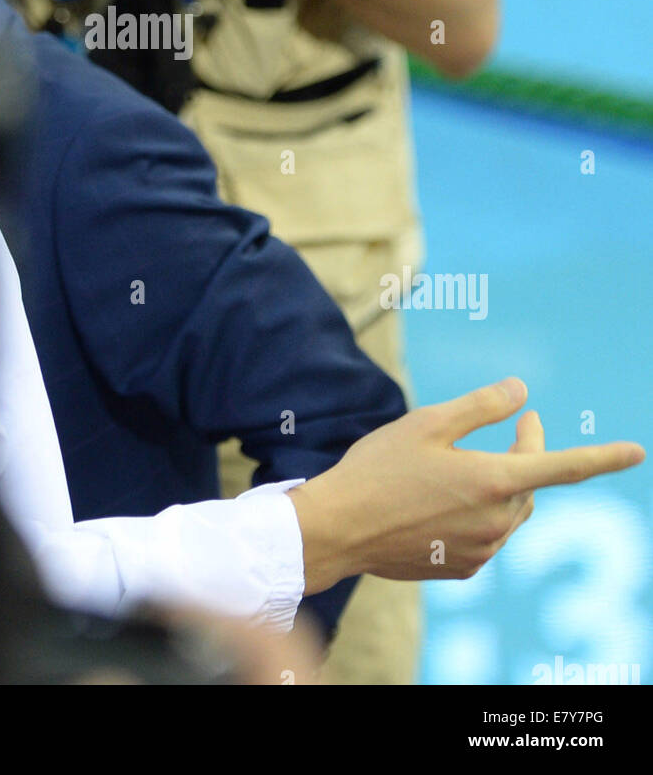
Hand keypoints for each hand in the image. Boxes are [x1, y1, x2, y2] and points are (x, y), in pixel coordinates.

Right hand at [287, 377, 644, 594]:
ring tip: (468, 462)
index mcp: (493, 480)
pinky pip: (486, 536)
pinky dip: (479, 514)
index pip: (564, 467)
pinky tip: (443, 499)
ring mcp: (481, 551)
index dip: (604, 457)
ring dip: (502, 484)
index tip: (638, 450)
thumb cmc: (379, 468)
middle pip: (531, 483)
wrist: (339, 528)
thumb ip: (481, 406)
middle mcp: (496, 522)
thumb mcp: (429, 422)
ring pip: (509, 511)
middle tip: (518, 423)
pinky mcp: (461, 569)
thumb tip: (522, 392)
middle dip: (529, 451)